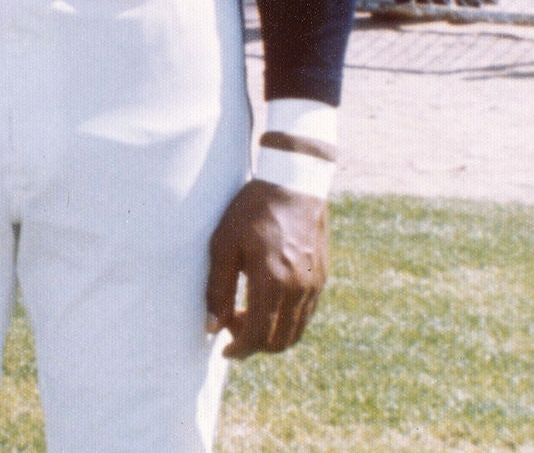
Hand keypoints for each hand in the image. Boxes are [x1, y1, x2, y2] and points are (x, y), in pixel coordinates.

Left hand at [205, 180, 328, 358]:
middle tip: (232, 326)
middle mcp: (298, 290)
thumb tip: (212, 326)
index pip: (258, 336)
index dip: (239, 349)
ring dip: (271, 335)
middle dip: (254, 344)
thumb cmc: (252, 210)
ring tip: (247, 314)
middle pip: (279, 342)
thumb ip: (217, 288)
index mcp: (272, 282)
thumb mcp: (224, 244)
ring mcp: (313, 285)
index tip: (225, 349)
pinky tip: (268, 302)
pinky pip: (305, 315)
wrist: (292, 183)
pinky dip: (287, 322)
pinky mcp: (321, 278)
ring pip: (295, 332)